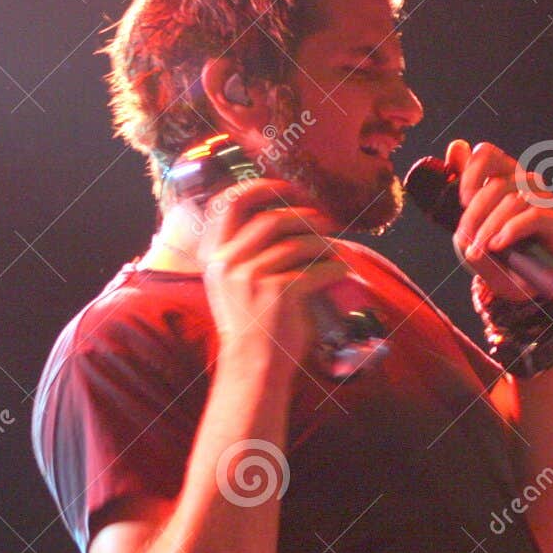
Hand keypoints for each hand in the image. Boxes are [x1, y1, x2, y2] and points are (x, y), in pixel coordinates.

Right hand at [196, 179, 348, 366]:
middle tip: (323, 219)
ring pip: (296, 243)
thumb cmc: (250, 323)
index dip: (259, 187)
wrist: (252, 365)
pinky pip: (315, 269)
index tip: (285, 188)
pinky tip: (341, 271)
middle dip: (302, 214)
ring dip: (323, 242)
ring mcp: (251, 276)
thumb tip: (281, 214)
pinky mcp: (278, 292)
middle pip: (270, 218)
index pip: (227, 203)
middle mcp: (226, 262)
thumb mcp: (231, 283)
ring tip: (334, 248)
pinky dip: (333, 268)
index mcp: (212, 256)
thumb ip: (244, 251)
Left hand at [444, 139, 552, 301]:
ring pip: (512, 202)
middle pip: (496, 185)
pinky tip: (499, 245)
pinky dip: (511, 231)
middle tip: (466, 240)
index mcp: (504, 174)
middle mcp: (526, 181)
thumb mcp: (468, 220)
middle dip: (475, 216)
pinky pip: (533, 217)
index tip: (462, 201)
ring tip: (479, 249)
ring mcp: (544, 199)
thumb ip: (462, 183)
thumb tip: (456, 146)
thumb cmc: (492, 249)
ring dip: (489, 228)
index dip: (471, 173)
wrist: (514, 284)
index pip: (487, 153)